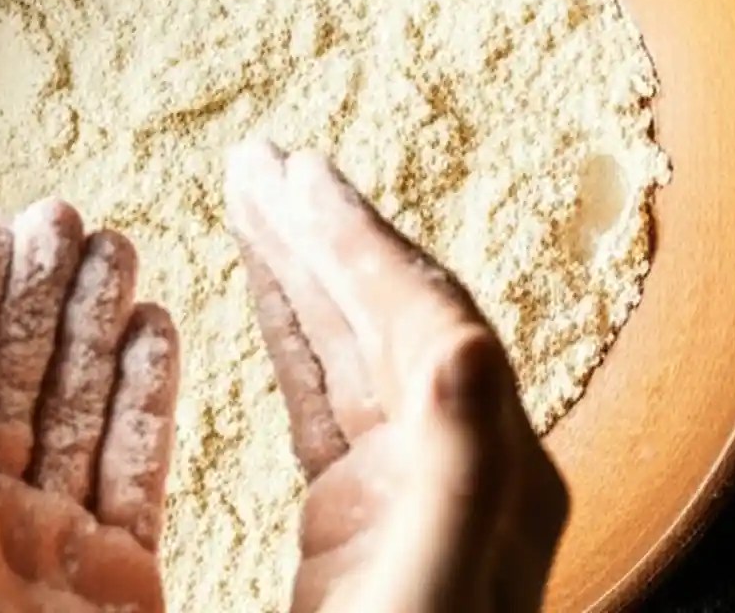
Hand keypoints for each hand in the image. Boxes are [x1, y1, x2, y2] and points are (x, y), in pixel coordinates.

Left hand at [0, 200, 178, 611]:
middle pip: (19, 381)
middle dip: (40, 296)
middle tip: (61, 218)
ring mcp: (61, 536)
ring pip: (81, 409)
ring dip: (97, 329)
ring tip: (115, 254)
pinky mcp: (123, 564)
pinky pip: (138, 464)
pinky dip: (149, 397)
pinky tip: (154, 334)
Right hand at [225, 141, 568, 612]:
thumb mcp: (432, 587)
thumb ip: (461, 471)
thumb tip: (469, 344)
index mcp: (486, 467)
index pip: (421, 317)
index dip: (354, 240)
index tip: (291, 177)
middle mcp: (461, 455)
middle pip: (390, 309)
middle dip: (323, 229)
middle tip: (259, 163)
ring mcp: (411, 475)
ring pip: (353, 338)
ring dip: (302, 263)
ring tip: (249, 198)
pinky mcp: (362, 502)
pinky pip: (325, 388)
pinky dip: (290, 326)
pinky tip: (261, 286)